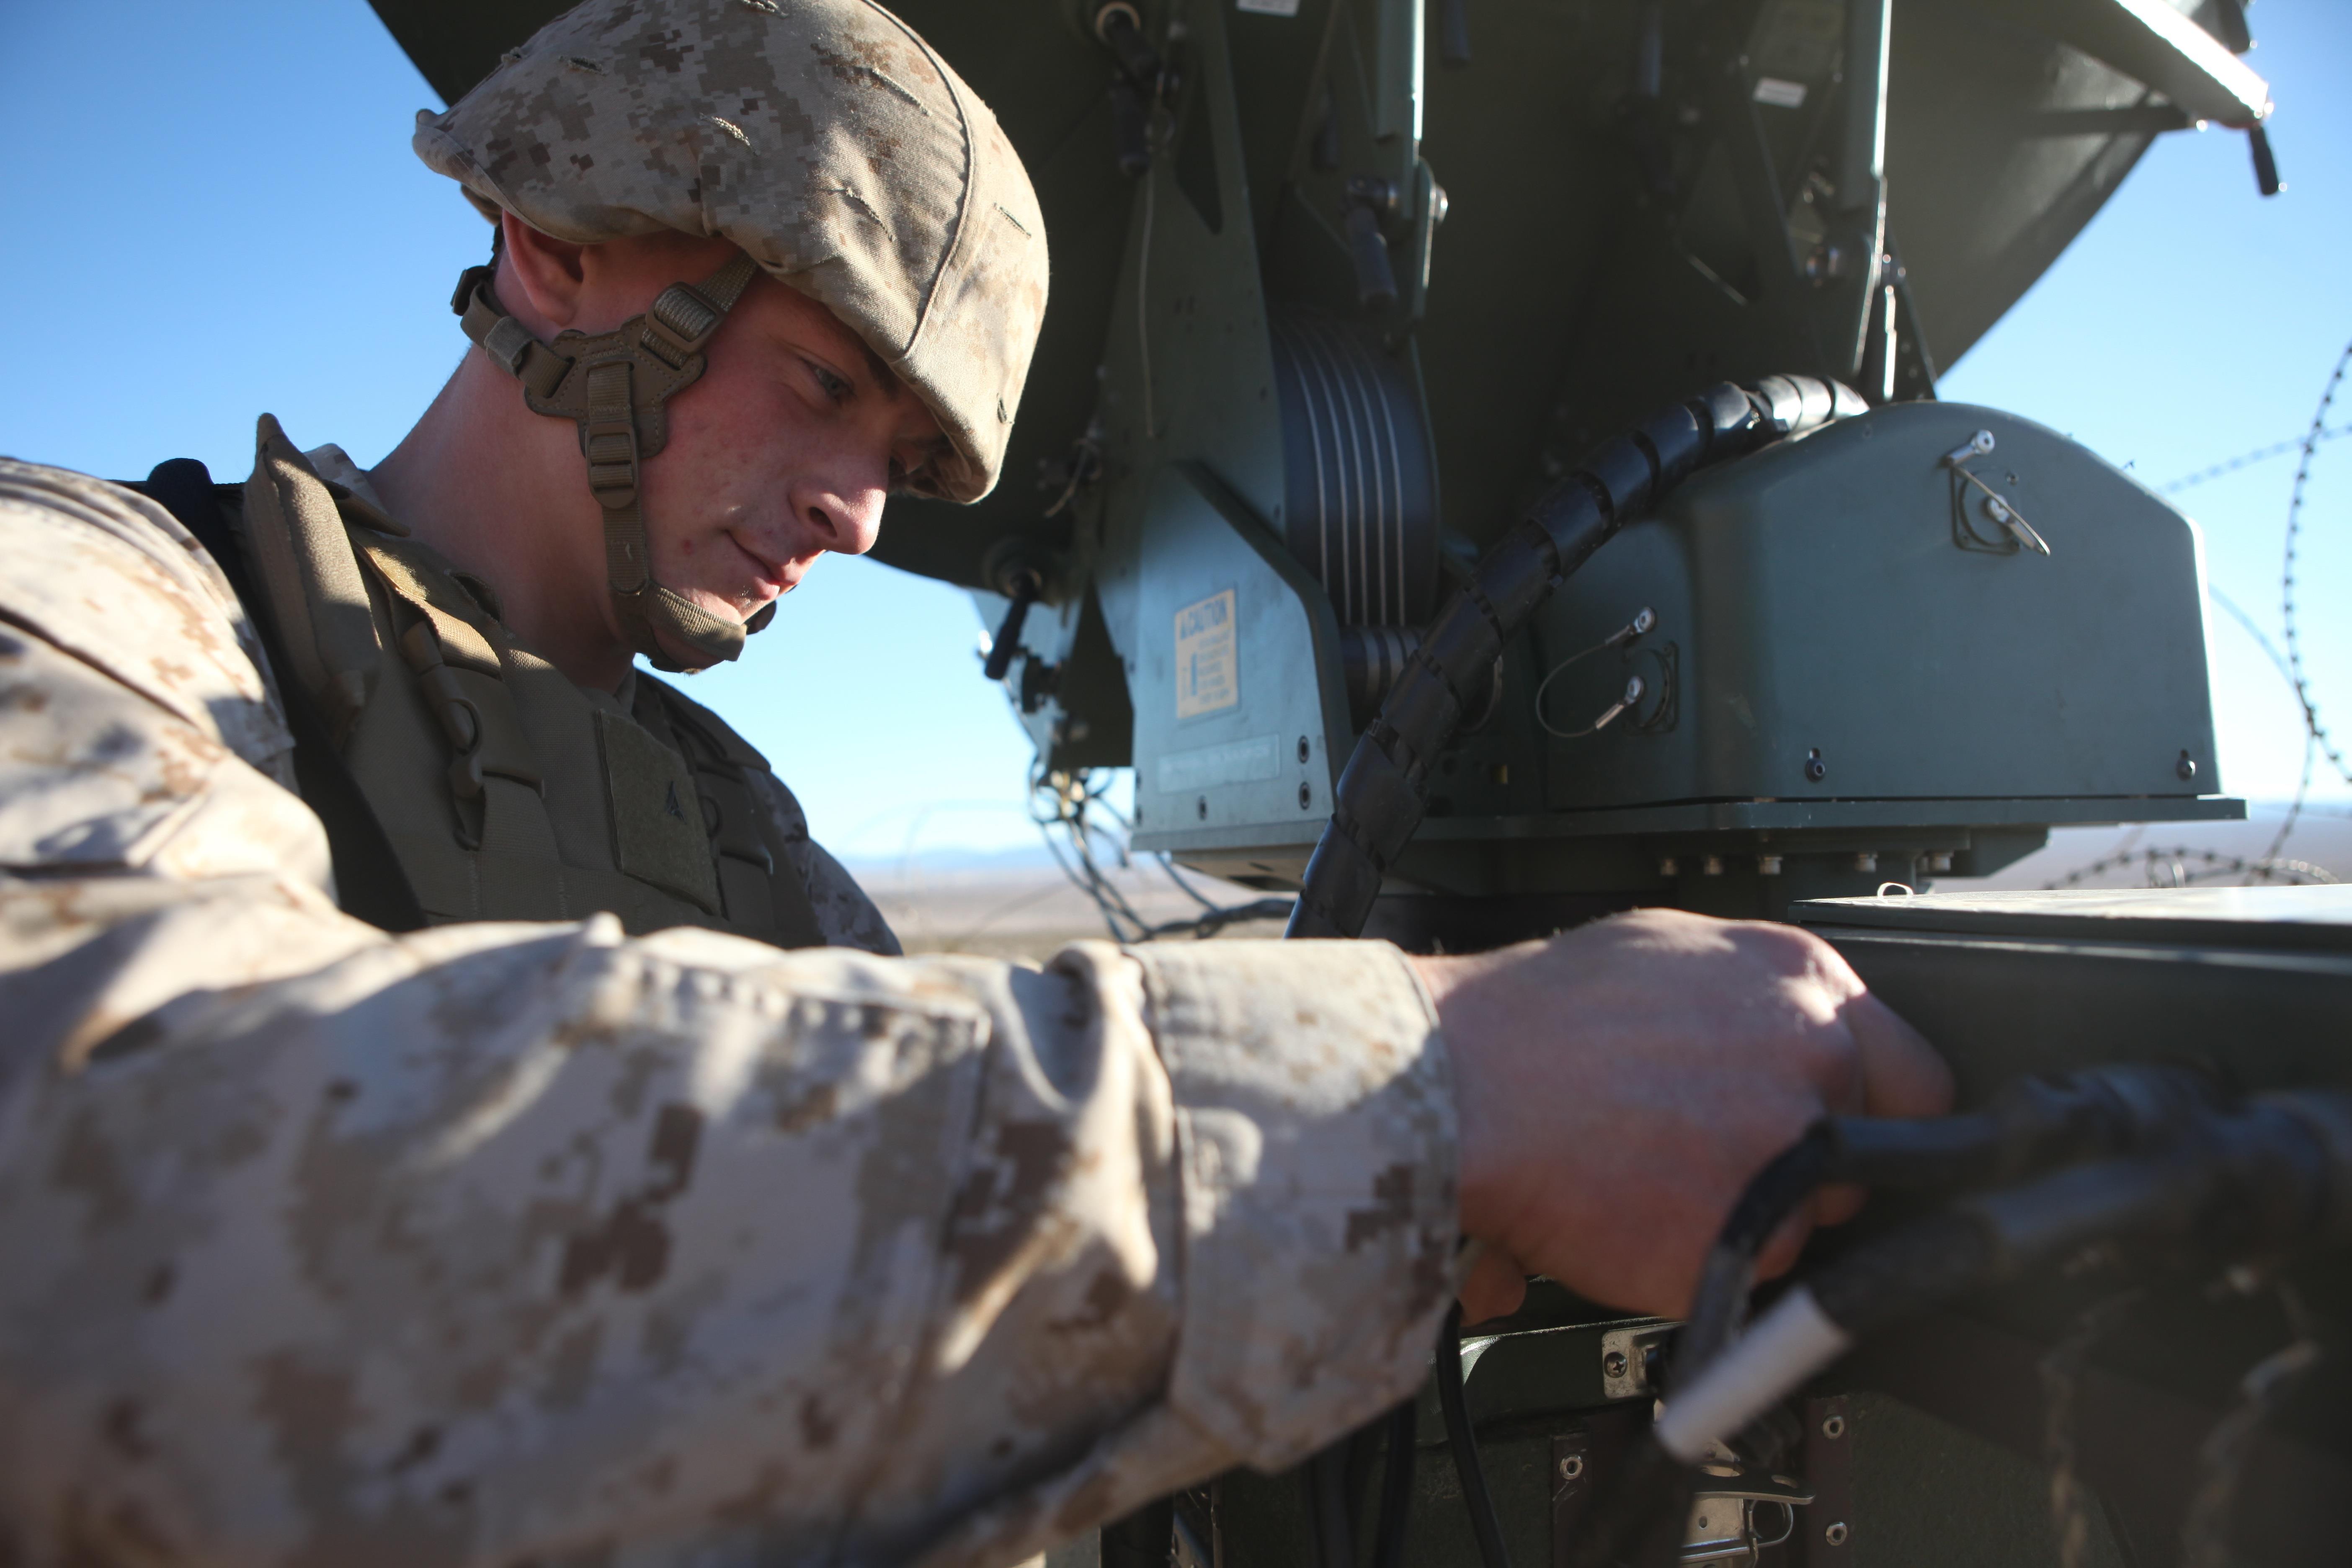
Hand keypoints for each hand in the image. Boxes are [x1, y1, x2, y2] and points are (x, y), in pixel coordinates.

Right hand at [1410, 909, 1950, 1323]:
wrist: (1454, 1086)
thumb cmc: (1530, 1020)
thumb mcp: (1659, 955)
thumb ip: (1744, 994)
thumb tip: (1778, 1026)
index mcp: (1800, 979)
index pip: (1914, 1071)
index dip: (1877, 1111)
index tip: (1849, 1133)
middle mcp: (1816, 1055)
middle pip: (1870, 1151)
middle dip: (1809, 1166)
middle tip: (1718, 1157)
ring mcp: (1790, 1147)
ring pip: (1807, 1217)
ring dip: (1750, 1215)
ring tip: (1655, 1179)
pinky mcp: (1752, 1233)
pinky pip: (1754, 1272)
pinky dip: (1703, 1259)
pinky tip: (1638, 1215)